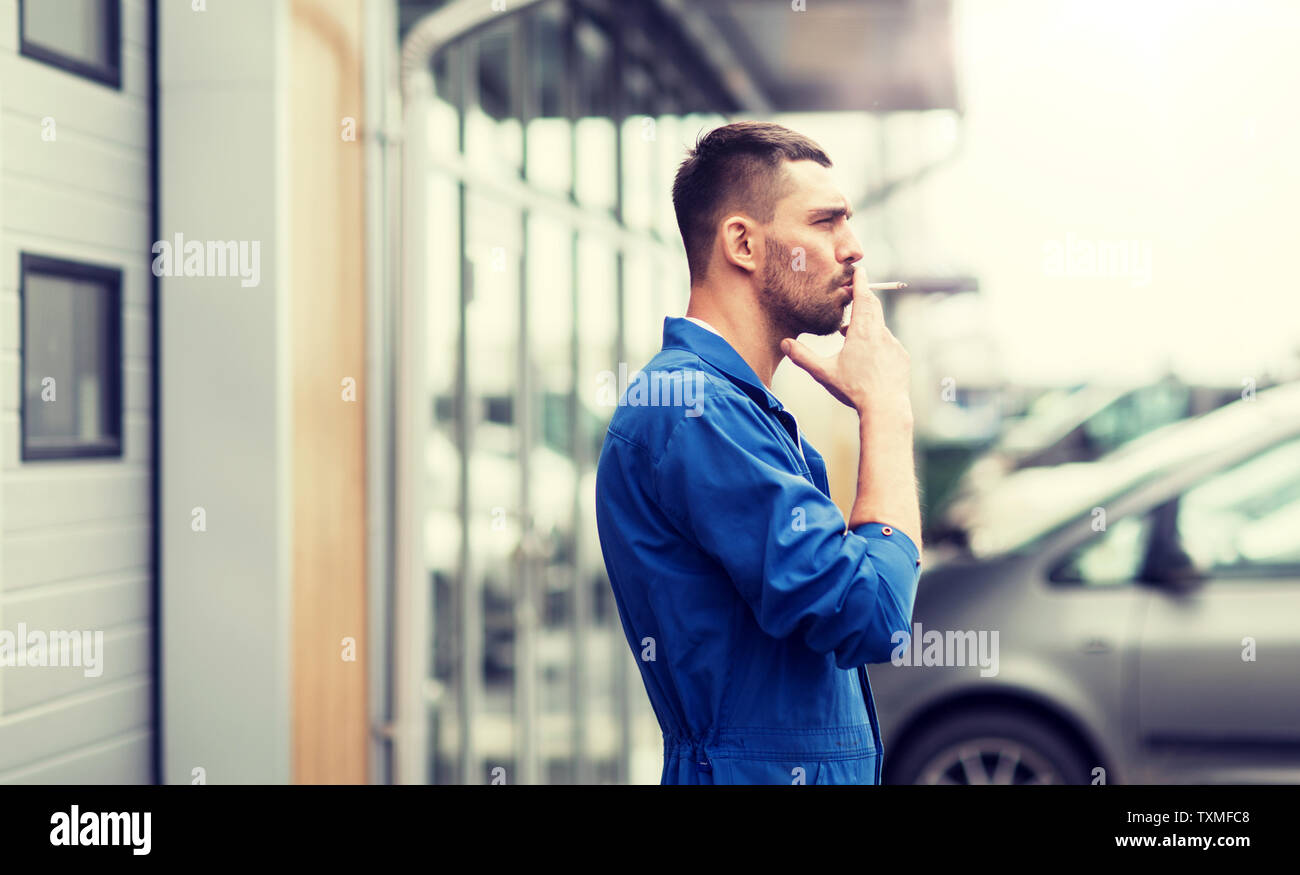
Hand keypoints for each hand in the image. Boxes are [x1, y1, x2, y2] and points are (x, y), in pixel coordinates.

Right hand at [780, 266, 912, 422]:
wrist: (886, 408)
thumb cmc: (854, 389)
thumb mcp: (824, 372)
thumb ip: (803, 356)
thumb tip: (784, 343)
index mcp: (863, 331)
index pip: (863, 296)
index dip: (860, 282)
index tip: (859, 270)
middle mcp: (881, 333)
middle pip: (873, 307)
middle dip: (863, 299)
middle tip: (851, 297)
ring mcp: (894, 345)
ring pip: (879, 327)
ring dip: (866, 325)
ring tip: (849, 335)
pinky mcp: (901, 357)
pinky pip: (888, 343)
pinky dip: (877, 343)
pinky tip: (867, 358)